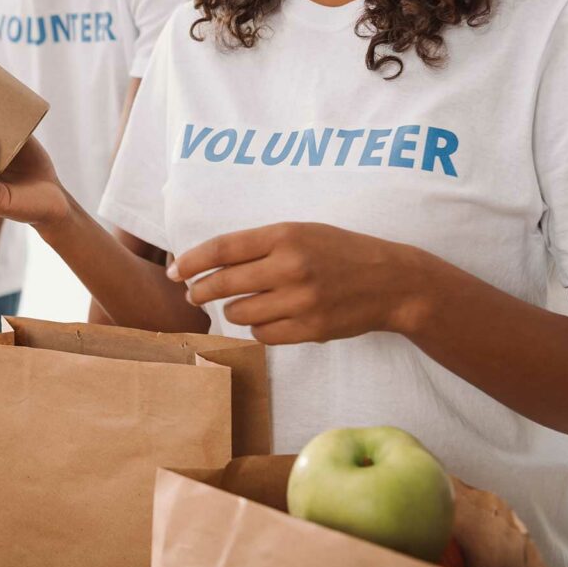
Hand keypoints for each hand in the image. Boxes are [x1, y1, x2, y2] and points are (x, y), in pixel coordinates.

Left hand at [167, 222, 430, 344]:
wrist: (391, 282)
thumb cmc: (341, 251)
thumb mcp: (303, 232)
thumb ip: (259, 244)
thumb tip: (211, 262)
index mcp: (285, 235)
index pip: (222, 249)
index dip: (192, 261)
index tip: (176, 271)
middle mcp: (290, 267)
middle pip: (223, 284)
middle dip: (200, 290)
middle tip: (194, 293)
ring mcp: (300, 301)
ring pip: (239, 313)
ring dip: (232, 310)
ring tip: (243, 303)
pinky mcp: (310, 329)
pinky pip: (262, 334)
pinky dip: (258, 328)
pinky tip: (269, 317)